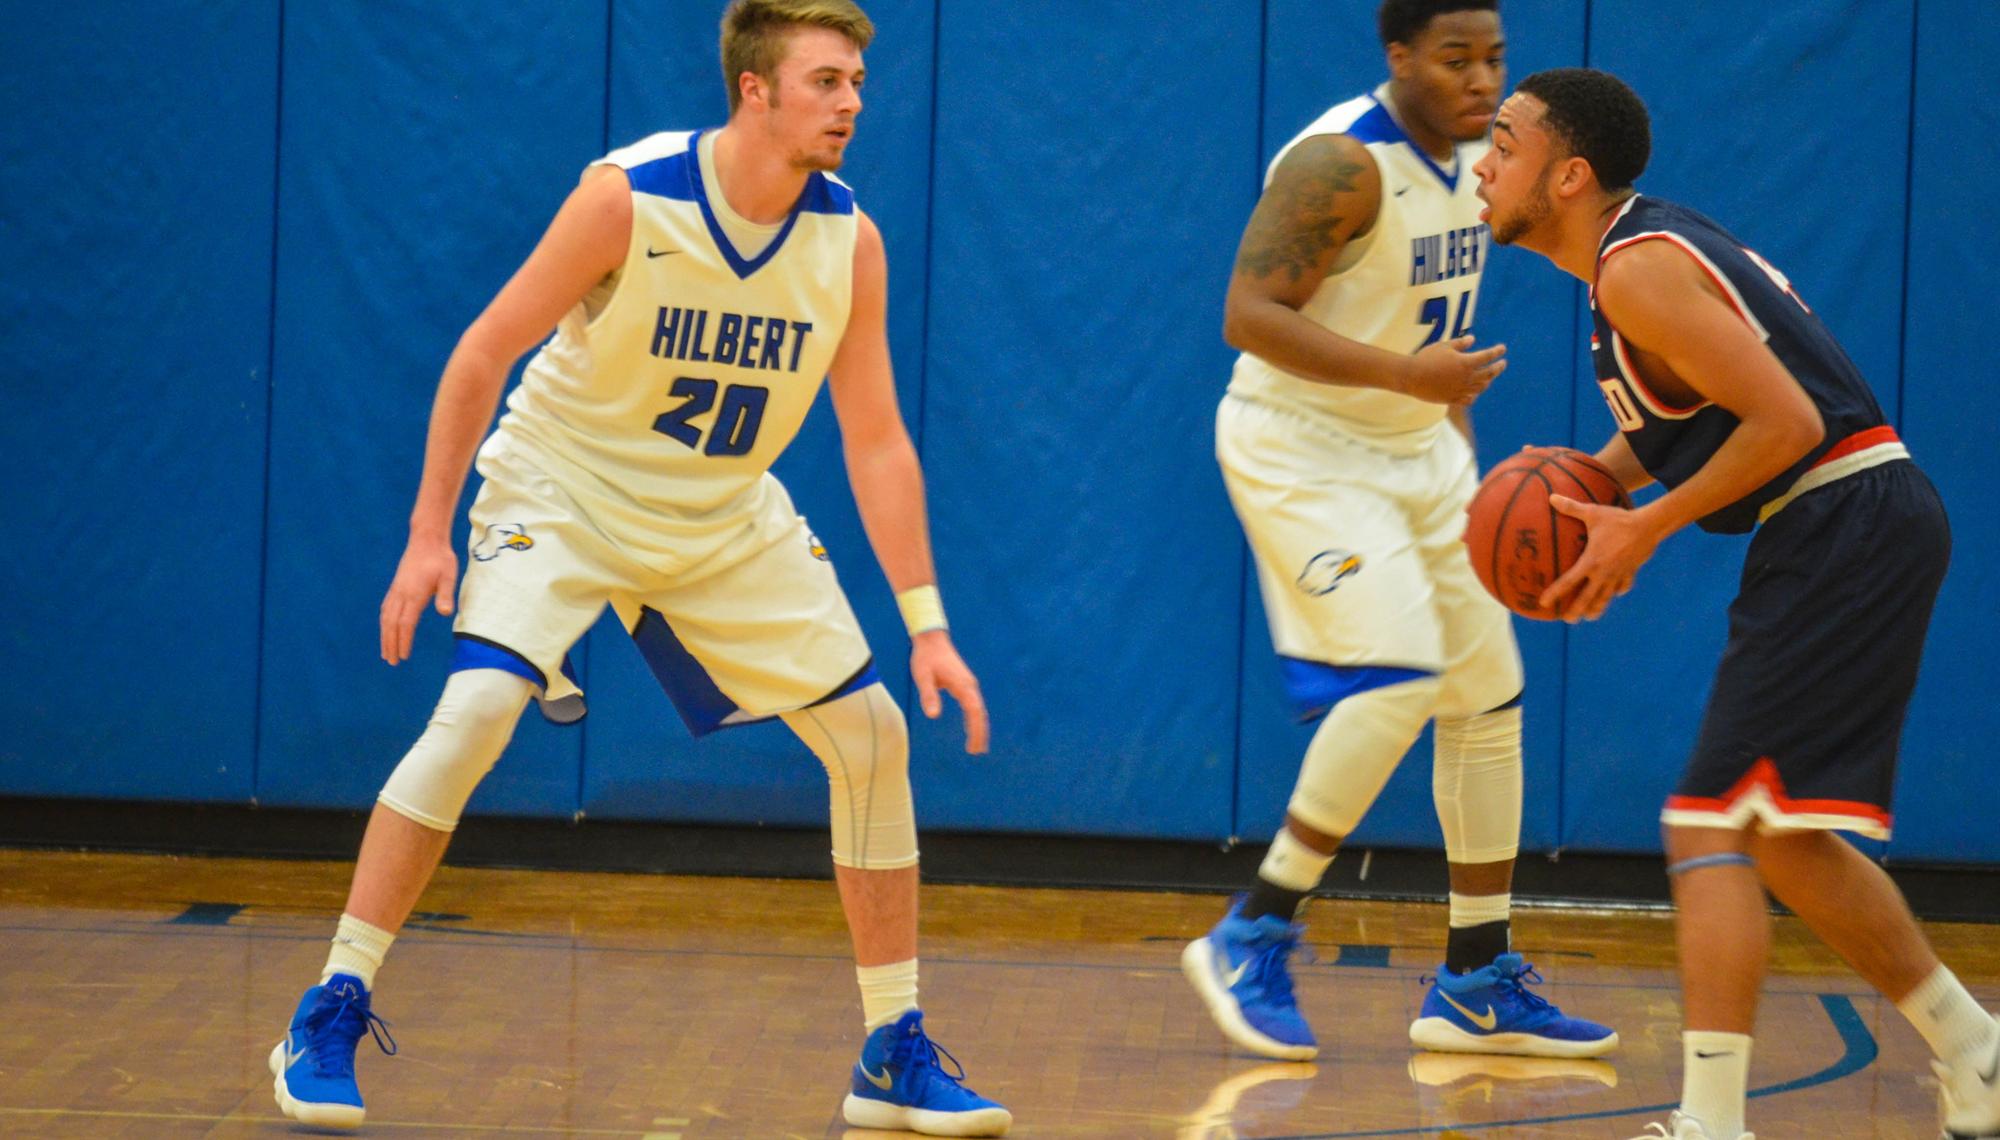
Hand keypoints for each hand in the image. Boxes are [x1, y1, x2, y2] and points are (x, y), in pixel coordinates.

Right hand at [380, 535, 458, 664]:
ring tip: (385, 652)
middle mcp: (401, 593)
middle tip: (391, 662)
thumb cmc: (441, 558)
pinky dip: (384, 623)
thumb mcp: (449, 575)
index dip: (404, 640)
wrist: (426, 539)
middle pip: (392, 624)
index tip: (403, 656)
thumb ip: (446, 594)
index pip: (406, 623)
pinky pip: (386, 608)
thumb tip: (445, 613)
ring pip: (386, 617)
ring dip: (385, 636)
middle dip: (391, 643)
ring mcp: (396, 590)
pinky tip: (386, 629)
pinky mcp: (396, 586)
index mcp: (414, 594)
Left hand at [909, 630, 988, 754]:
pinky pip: (973, 704)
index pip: (974, 712)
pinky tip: (972, 726)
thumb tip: (934, 715)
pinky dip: (975, 718)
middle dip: (980, 732)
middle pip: (980, 713)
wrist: (931, 639)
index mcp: (962, 685)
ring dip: (979, 726)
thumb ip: (929, 695)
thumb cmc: (926, 657)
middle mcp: (969, 685)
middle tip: (977, 751)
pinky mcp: (964, 683)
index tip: (974, 746)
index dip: (976, 730)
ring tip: (976, 745)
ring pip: (978, 709)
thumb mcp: (923, 677)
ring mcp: (968, 684)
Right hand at [1401, 335, 1506, 405]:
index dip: (1496, 352)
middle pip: (1489, 373)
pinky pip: (1468, 399)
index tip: (1502, 348)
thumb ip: (1460, 344)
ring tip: (1488, 378)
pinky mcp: (1452, 399)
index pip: (1487, 356)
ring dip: (1487, 381)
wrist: (1411, 376)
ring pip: (1480, 387)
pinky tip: (1474, 393)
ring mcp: (1460, 390)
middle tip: (1503, 364)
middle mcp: (1466, 378)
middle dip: (1498, 368)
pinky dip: (1474, 395)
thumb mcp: (1444, 346)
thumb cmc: (1427, 357)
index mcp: (1466, 363)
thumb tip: (1473, 339)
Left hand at [1537, 496, 1659, 621]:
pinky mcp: (1631, 573)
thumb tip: (1551, 497)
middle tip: (1567, 620)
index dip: (1555, 593)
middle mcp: (1604, 573)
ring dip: (1597, 607)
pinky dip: (1617, 591)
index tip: (1544, 602)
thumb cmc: (1618, 519)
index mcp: (1591, 561)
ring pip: (1606, 597)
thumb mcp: (1593, 512)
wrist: (1649, 526)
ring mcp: (1618, 575)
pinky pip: (1623, 586)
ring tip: (1590, 616)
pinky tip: (1614, 593)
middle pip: (1587, 598)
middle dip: (1577, 610)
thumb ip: (1571, 507)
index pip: (1569, 581)